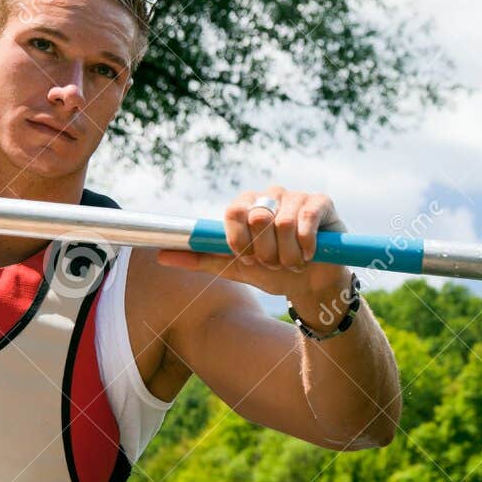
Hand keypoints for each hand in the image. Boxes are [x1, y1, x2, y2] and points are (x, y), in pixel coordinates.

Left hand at [157, 186, 350, 305]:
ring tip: (294, 263)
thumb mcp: (234, 269)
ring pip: (282, 223)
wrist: (310, 286)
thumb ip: (200, 260)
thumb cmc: (272, 273)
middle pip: (257, 218)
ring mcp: (296, 196)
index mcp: (245, 206)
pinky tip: (310, 255)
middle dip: (266, 252)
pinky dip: (306, 245)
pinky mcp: (320, 202)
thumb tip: (161, 256)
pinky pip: (306, 217)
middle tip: (275, 264)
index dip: (240, 241)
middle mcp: (269, 196)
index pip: (233, 212)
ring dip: (288, 255)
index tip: (249, 259)